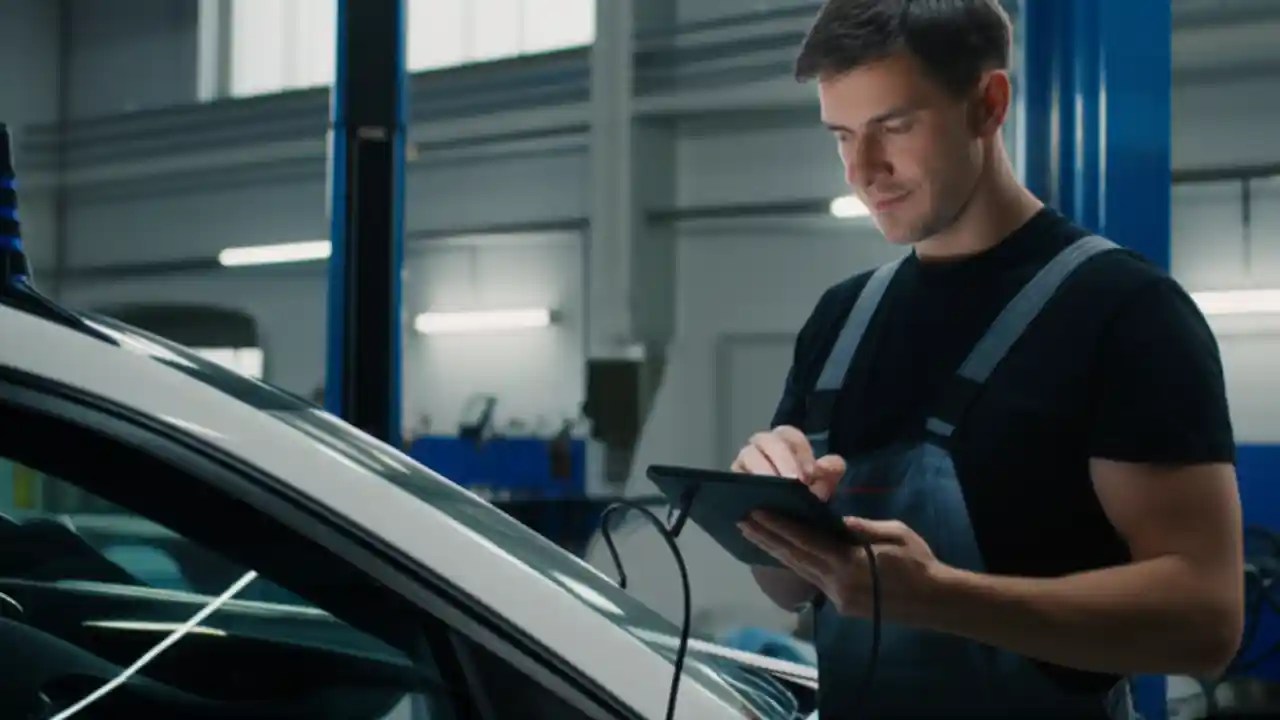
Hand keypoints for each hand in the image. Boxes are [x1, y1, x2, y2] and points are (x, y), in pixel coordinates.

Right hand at [731, 425, 846, 500]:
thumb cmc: (806, 492)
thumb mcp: (823, 482)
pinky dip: (746, 486)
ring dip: (763, 472)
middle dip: (782, 460)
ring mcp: (744, 460)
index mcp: (785, 441)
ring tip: (776, 492)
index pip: (791, 436)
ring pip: (748, 456)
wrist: (788, 517)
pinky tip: (759, 502)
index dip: (800, 452)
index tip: (809, 476)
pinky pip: (736, 478)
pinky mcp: (734, 479)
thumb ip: (830, 472)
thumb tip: (826, 466)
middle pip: (766, 441)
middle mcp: (761, 446)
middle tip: (794, 483)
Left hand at [739, 514, 944, 623]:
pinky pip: (812, 580)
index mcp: (848, 563)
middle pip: (793, 557)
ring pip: (799, 570)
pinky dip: (795, 564)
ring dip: (775, 552)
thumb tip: (834, 523)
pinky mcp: (841, 605)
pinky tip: (783, 554)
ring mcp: (837, 598)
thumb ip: (859, 527)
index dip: (778, 526)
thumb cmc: (919, 562)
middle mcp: (835, 583)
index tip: (756, 513)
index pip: (804, 541)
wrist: (936, 601)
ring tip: (753, 535)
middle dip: (766, 539)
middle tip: (742, 522)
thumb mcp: (893, 533)